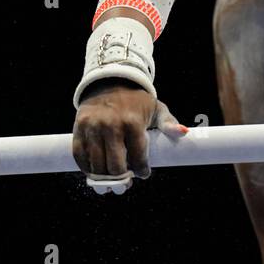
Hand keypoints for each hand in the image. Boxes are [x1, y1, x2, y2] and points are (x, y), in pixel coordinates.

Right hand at [72, 78, 186, 193]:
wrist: (110, 81)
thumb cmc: (136, 100)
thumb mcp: (156, 108)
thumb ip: (168, 123)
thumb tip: (184, 133)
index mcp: (133, 122)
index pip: (138, 158)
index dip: (141, 171)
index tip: (143, 174)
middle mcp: (111, 125)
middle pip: (115, 166)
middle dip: (122, 179)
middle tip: (126, 183)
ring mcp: (93, 127)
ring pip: (96, 164)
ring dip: (104, 178)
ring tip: (112, 181)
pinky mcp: (79, 128)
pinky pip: (79, 155)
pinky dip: (86, 168)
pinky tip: (94, 172)